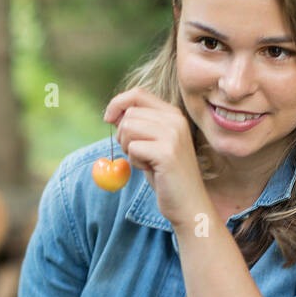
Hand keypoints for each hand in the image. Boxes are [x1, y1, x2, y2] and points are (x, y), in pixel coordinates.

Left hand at [103, 87, 206, 224]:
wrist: (188, 203)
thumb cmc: (166, 175)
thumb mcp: (152, 144)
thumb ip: (137, 125)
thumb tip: (113, 112)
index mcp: (173, 113)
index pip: (138, 93)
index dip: (117, 103)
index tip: (108, 118)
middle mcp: (175, 120)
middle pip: (130, 113)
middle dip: (122, 134)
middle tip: (136, 152)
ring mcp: (173, 135)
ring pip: (128, 128)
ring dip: (128, 148)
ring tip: (145, 161)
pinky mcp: (166, 152)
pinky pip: (133, 148)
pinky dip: (134, 161)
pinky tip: (150, 170)